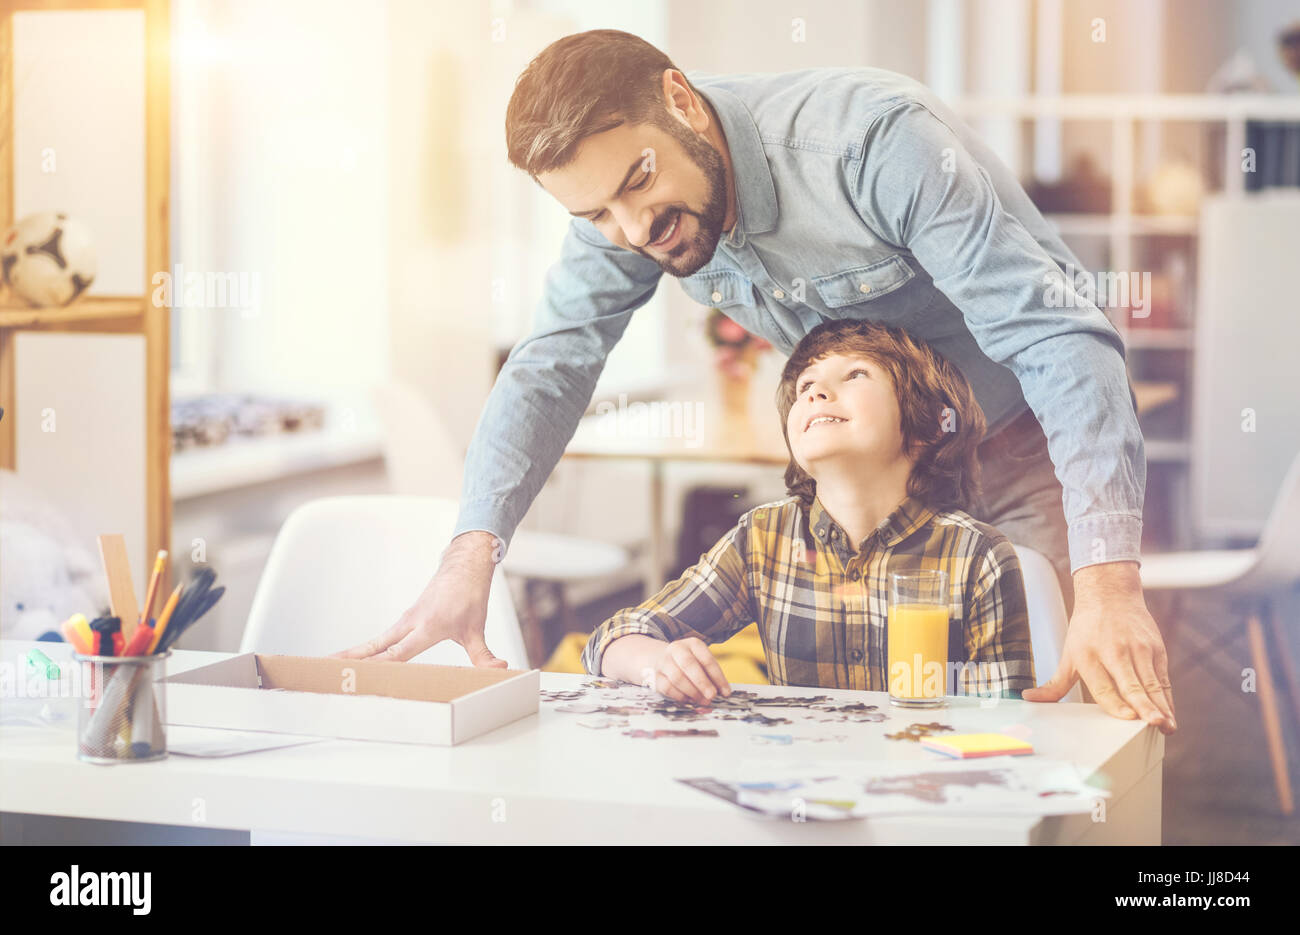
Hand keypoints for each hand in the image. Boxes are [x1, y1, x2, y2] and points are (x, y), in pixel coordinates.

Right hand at [330, 532, 508, 666]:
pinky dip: (370, 648)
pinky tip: (362, 658)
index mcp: (426, 628)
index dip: (376, 666)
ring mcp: (407, 620)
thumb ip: (484, 654)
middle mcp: (411, 623)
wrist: (464, 566)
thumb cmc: (469, 595)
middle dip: (350, 657)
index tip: (356, 674)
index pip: (397, 653)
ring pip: (377, 641)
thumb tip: (499, 668)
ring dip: (355, 653)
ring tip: (332, 665)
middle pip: (375, 646)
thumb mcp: (477, 629)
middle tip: (325, 667)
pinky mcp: (408, 618)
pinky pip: (385, 637)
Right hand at [649, 637, 731, 704]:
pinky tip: (690, 701)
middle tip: (712, 696)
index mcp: (692, 644)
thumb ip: (711, 675)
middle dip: (702, 682)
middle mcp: (676, 649)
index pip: (707, 660)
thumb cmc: (689, 663)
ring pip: (677, 678)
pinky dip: (681, 697)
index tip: (726, 692)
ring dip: (693, 692)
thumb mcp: (702, 662)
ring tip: (704, 701)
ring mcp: (664, 662)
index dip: (718, 677)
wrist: (661, 659)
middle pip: (689, 665)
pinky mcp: (656, 676)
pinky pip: (668, 688)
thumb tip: (723, 692)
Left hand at [1022, 561, 1175, 732]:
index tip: (1128, 717)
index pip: (1104, 685)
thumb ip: (1055, 684)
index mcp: (1089, 655)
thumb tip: (1029, 698)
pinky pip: (1162, 678)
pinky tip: (1169, 714)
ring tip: (1167, 726)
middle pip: (1132, 684)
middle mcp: (1116, 652)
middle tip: (1155, 723)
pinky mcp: (1156, 648)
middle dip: (1145, 706)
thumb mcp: (1068, 653)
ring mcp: (1139, 650)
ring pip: (1152, 683)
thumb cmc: (1087, 628)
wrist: (1110, 594)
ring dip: (1162, 707)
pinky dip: (1166, 697)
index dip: (1116, 702)